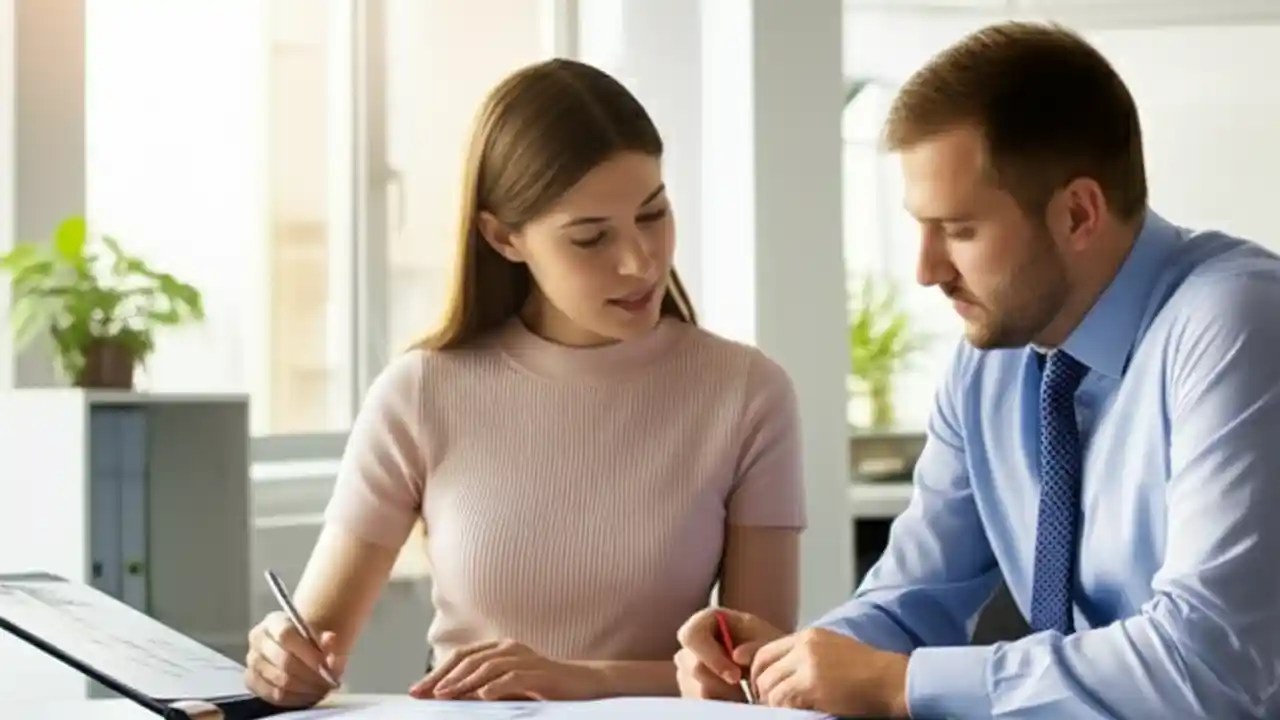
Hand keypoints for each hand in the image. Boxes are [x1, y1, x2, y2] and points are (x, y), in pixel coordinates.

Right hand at [244, 611, 344, 707]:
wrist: (297, 645)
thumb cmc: (310, 638)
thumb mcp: (322, 634)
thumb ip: (328, 641)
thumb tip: (330, 647)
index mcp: (274, 622)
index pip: (286, 636)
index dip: (307, 653)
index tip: (326, 665)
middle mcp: (258, 639)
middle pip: (282, 661)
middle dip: (309, 675)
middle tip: (328, 683)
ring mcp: (252, 661)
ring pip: (278, 681)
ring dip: (304, 689)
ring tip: (322, 690)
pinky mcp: (251, 680)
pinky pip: (272, 695)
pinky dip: (294, 698)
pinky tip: (309, 697)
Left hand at [409, 639, 602, 700]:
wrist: (582, 684)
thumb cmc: (542, 688)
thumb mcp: (507, 688)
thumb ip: (481, 688)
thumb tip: (448, 698)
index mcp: (499, 649)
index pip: (461, 657)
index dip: (438, 672)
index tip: (417, 690)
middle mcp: (509, 648)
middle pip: (469, 660)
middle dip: (443, 677)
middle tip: (424, 694)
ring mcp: (525, 658)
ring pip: (487, 667)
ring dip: (464, 683)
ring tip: (446, 696)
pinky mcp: (540, 672)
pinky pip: (514, 677)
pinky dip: (496, 686)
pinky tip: (482, 696)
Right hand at [674, 608, 785, 701]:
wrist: (772, 670)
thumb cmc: (771, 650)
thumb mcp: (770, 644)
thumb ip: (756, 646)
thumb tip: (735, 655)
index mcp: (709, 621)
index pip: (691, 635)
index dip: (709, 656)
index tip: (736, 676)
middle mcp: (694, 643)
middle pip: (691, 666)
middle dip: (719, 683)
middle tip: (743, 691)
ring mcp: (689, 666)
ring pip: (692, 688)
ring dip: (720, 696)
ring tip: (742, 694)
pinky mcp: (690, 688)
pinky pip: (696, 702)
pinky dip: (717, 704)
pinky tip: (735, 701)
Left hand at [751, 628, 908, 716]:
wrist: (891, 680)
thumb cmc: (867, 671)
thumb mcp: (831, 651)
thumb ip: (806, 656)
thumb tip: (783, 674)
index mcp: (808, 636)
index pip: (766, 652)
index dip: (757, 673)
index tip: (761, 689)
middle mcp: (804, 646)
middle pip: (763, 668)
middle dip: (760, 690)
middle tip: (766, 704)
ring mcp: (807, 664)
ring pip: (770, 686)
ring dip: (771, 702)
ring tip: (781, 711)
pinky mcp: (812, 684)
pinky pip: (783, 699)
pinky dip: (783, 709)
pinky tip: (794, 713)